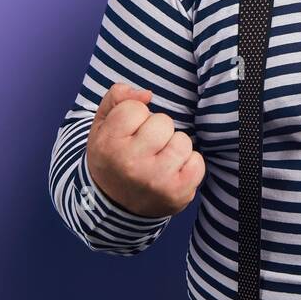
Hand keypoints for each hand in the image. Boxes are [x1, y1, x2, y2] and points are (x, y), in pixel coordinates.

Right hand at [84, 82, 204, 217]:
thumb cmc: (113, 156)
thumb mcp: (102, 125)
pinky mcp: (177, 193)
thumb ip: (118, 97)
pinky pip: (198, 161)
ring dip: (174, 146)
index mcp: (108, 144)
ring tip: (159, 159)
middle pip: (163, 121)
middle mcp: (130, 163)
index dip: (135, 117)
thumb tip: (147, 94)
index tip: (128, 133)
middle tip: (145, 147)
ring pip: (182, 140)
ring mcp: (156, 180)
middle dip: (157, 130)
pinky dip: (189, 164)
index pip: (135, 108)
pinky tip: (172, 172)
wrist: (114, 205)